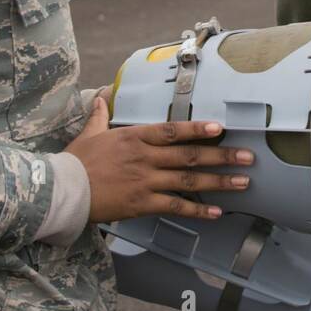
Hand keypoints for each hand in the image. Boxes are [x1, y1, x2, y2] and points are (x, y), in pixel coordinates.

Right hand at [64, 97, 253, 222]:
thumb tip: (101, 99)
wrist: (62, 191)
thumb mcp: (89, 134)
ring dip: (219, 182)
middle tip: (248, 157)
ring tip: (242, 182)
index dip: (198, 129)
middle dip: (222, 156)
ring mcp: (145, 181)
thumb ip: (100, 117)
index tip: (221, 128)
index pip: (172, 130)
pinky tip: (216, 212)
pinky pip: (175, 206)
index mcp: (134, 137)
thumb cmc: (75, 162)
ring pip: (189, 181)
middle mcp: (145, 158)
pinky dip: (197, 210)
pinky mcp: (142, 204)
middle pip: (190, 156)